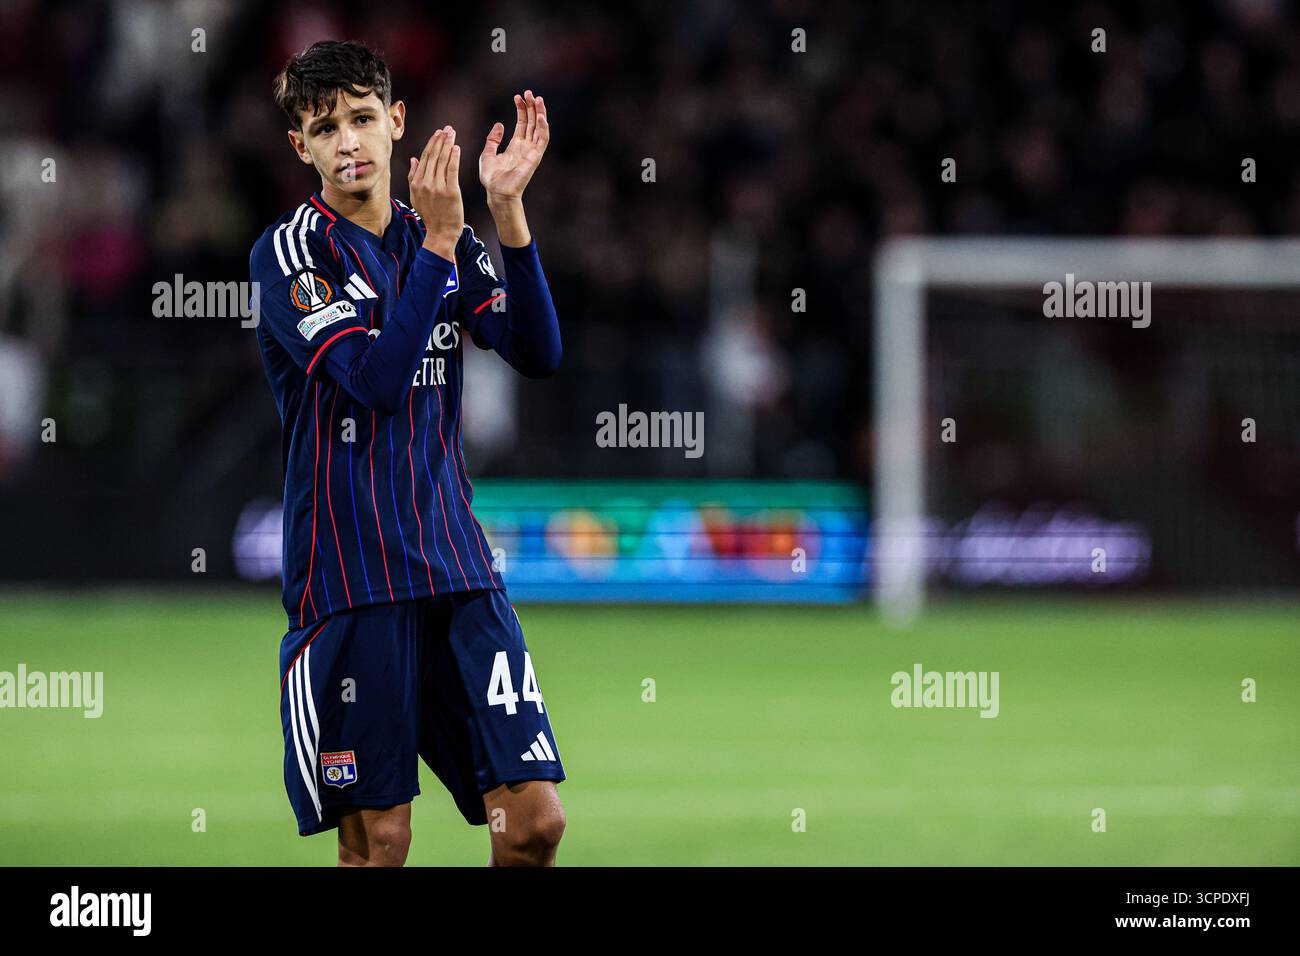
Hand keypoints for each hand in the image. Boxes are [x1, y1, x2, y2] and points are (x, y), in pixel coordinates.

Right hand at [408, 126, 462, 259]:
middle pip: (433, 156)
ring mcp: (437, 187)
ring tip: (452, 134)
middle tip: (447, 129)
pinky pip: (452, 170)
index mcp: (416, 183)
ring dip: (447, 145)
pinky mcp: (451, 192)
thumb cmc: (431, 215)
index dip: (431, 144)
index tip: (437, 133)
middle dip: (440, 140)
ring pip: (442, 161)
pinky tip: (457, 148)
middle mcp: (425, 183)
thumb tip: (413, 159)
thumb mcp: (416, 196)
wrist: (441, 232)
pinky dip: (454, 158)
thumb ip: (413, 177)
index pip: (423, 158)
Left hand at [479, 90, 548, 204]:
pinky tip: (540, 116)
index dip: (521, 109)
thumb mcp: (488, 153)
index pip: (523, 124)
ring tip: (537, 99)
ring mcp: (531, 152)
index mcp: (515, 146)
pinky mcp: (535, 157)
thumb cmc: (492, 177)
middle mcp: (526, 147)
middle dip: (532, 107)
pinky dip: (543, 128)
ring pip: (540, 129)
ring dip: (540, 113)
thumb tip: (500, 124)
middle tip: (529, 92)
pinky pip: (542, 140)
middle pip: (532, 123)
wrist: (497, 192)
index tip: (517, 96)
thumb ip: (493, 139)